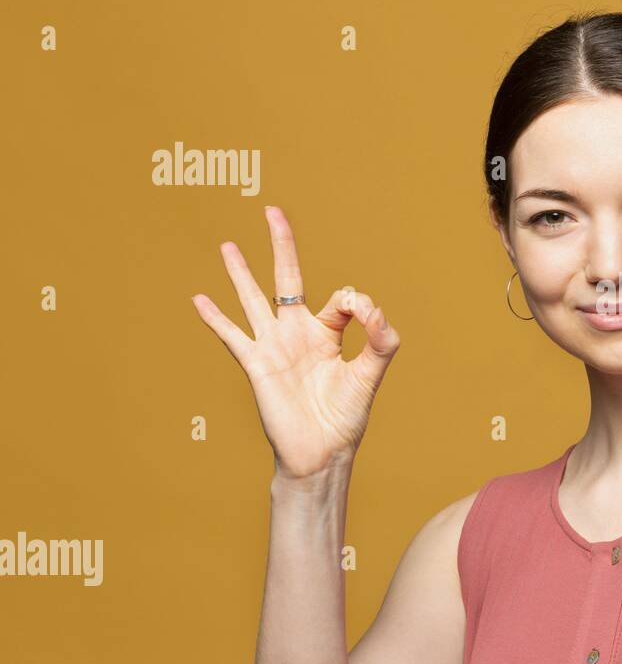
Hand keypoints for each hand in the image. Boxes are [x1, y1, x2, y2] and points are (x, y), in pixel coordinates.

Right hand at [191, 206, 400, 479]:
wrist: (320, 453)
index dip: (358, 303)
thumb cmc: (345, 418)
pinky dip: (215, 317)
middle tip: (272, 210)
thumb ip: (380, 341)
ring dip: (241, 272)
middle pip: (287, 279)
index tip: (366, 317)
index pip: (341, 299)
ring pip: (254, 299)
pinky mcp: (255, 364)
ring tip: (228, 244)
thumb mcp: (371, 375)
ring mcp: (273, 346)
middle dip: (282, 245)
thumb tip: (373, 309)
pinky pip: (232, 335)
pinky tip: (199, 298)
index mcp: (328, 333)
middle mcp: (298, 333)